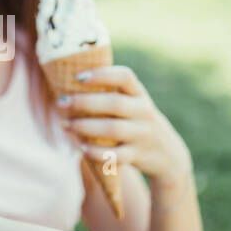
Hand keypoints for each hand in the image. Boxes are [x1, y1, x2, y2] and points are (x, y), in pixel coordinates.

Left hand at [56, 65, 191, 184]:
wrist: (169, 155)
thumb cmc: (138, 123)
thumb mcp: (134, 105)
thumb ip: (113, 95)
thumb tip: (70, 82)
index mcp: (140, 95)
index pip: (125, 77)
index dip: (102, 74)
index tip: (79, 77)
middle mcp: (144, 112)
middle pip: (114, 103)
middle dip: (84, 102)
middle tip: (61, 102)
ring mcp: (142, 134)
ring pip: (113, 129)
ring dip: (85, 127)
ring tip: (65, 125)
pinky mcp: (138, 156)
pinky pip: (116, 155)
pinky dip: (96, 152)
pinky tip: (81, 149)